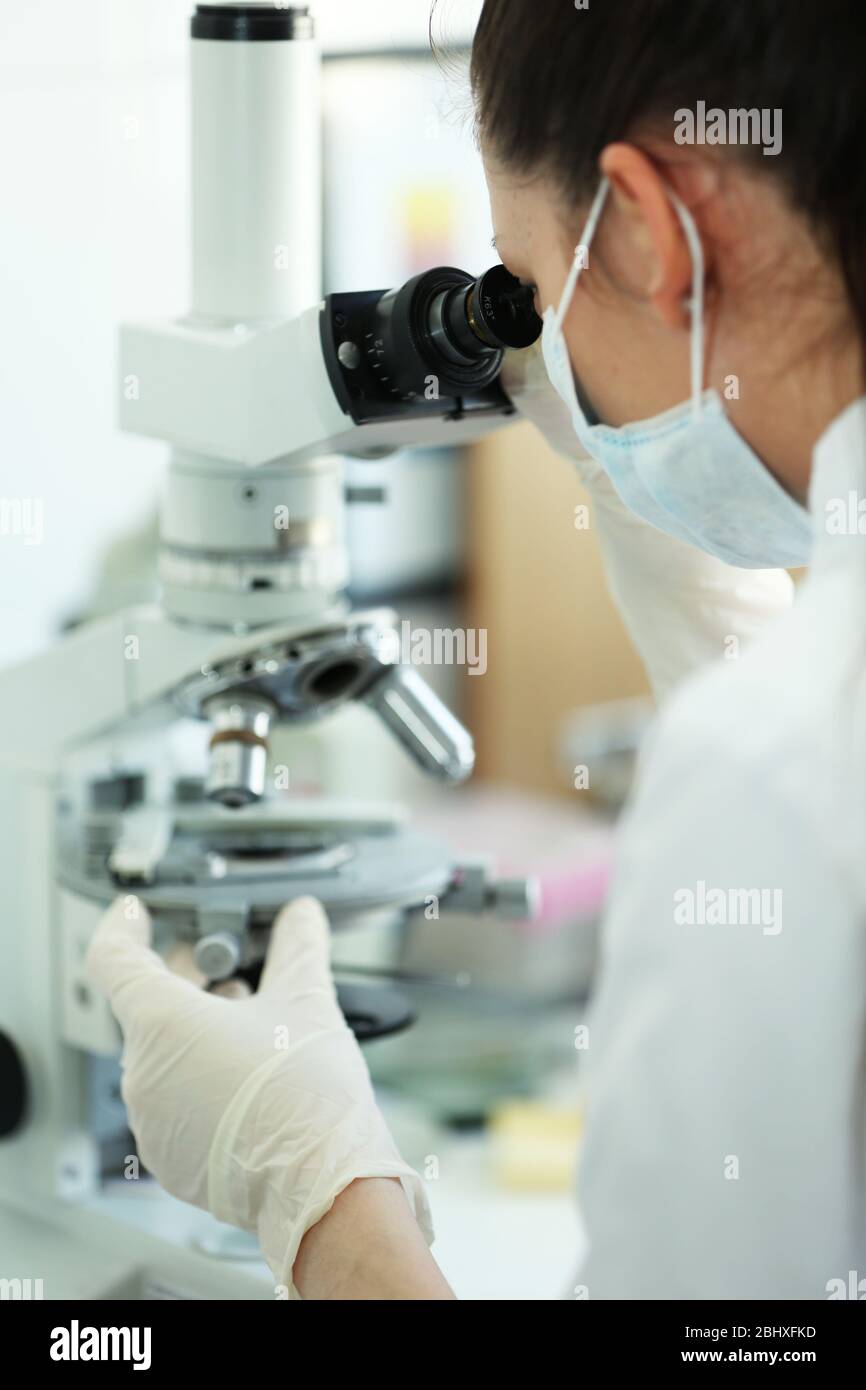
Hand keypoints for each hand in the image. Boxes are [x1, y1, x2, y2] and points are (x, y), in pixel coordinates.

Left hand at [86, 895, 431, 1293]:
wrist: (322, 1183)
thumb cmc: (306, 1095)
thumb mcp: (307, 999)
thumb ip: (297, 947)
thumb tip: (301, 916)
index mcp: (161, 1023)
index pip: (113, 958)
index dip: (123, 927)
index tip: (135, 915)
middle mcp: (142, 1072)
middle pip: (145, 1008)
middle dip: (184, 981)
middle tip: (224, 968)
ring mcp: (152, 1120)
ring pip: (161, 1056)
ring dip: (195, 1032)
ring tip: (247, 1022)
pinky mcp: (169, 1158)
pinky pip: (173, 1102)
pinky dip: (199, 1079)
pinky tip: (243, 1073)